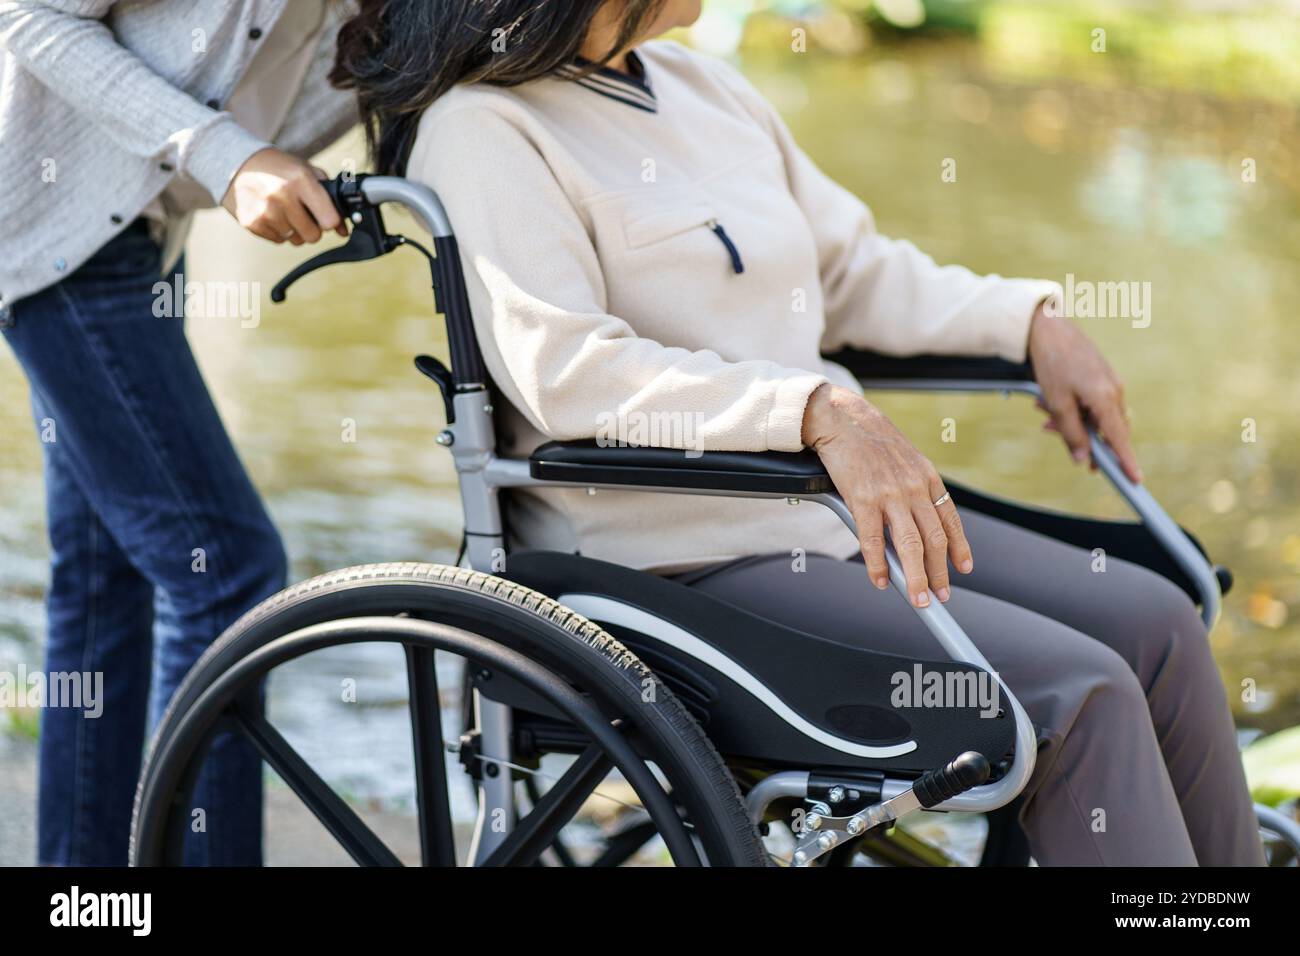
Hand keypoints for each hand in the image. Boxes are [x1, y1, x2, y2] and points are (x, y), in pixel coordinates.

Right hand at [220, 148, 347, 245]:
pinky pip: (277, 240)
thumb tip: (344, 230)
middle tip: (302, 213)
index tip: (325, 216)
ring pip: (295, 240)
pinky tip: (270, 213)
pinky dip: (277, 230)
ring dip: (293, 229)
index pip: (329, 220)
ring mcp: (264, 211)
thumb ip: (329, 197)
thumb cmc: (278, 167)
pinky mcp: (251, 222)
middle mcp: (282, 196)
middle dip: (312, 227)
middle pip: (313, 236)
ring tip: (283, 209)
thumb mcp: (305, 171)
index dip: (329, 221)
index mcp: (300, 180)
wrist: (236, 162)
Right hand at [802, 383, 972, 606]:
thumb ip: (911, 488)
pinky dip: (878, 566)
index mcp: (926, 476)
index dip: (959, 547)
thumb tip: (911, 524)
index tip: (964, 568)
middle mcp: (914, 487)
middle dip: (940, 572)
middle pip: (934, 539)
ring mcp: (890, 494)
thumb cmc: (868, 438)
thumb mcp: (903, 459)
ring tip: (919, 599)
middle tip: (941, 595)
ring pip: (910, 546)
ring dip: (916, 578)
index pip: (950, 519)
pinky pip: (874, 541)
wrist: (841, 418)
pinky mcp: (863, 499)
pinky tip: (881, 580)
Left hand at [1027, 305, 1141, 482]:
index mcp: (1105, 398)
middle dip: (1084, 439)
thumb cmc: (1052, 363)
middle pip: (1106, 430)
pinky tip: (1047, 403)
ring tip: (1043, 413)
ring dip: (1071, 421)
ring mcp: (1110, 382)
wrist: (1048, 328)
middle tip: (1057, 437)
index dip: (1126, 461)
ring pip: (1095, 416)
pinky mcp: (1101, 377)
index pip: (1119, 438)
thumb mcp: (1057, 403)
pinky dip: (1073, 408)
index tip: (1135, 480)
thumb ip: (1071, 433)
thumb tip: (1083, 459)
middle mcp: (1114, 390)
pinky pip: (1092, 402)